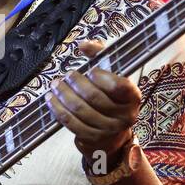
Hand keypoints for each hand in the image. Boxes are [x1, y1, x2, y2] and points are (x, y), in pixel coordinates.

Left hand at [45, 39, 140, 161]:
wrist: (112, 132)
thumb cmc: (110, 96)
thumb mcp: (111, 73)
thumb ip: (100, 54)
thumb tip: (83, 45)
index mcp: (133, 96)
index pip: (119, 86)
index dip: (102, 77)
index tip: (90, 71)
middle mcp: (125, 115)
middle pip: (95, 97)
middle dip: (75, 84)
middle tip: (65, 76)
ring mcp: (109, 130)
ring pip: (80, 110)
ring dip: (63, 96)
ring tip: (55, 86)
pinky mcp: (94, 139)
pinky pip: (71, 123)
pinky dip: (58, 110)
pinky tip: (51, 101)